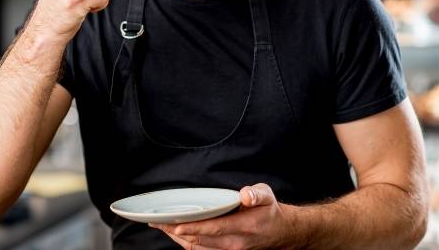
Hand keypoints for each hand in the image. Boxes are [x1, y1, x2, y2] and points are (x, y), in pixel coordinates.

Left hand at [150, 184, 285, 249]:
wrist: (280, 232)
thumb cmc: (269, 211)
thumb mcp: (267, 196)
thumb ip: (256, 194)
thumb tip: (245, 195)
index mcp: (244, 227)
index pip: (214, 228)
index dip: (194, 228)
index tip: (176, 225)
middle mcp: (234, 243)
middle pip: (200, 241)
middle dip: (176, 232)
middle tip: (157, 222)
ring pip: (198, 248)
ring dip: (177, 239)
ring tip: (161, 227)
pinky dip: (186, 242)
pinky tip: (175, 233)